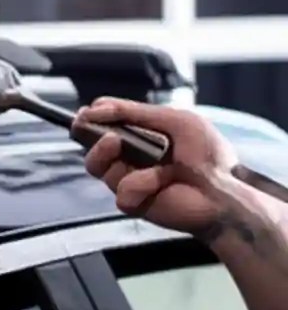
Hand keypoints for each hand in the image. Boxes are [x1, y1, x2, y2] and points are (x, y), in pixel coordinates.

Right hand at [75, 97, 239, 234]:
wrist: (224, 192)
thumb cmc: (207, 155)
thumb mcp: (175, 121)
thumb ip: (136, 112)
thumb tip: (95, 107)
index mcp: (139, 136)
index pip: (103, 124)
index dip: (90, 119)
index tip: (85, 115)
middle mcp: (129, 157)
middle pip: (92, 148)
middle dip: (95, 140)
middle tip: (111, 139)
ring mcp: (128, 180)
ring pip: (98, 168)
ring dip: (121, 161)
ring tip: (148, 160)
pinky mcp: (131, 202)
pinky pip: (120, 191)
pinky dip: (142, 184)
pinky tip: (163, 184)